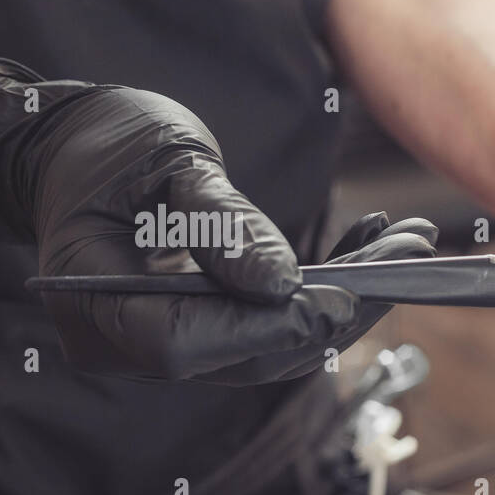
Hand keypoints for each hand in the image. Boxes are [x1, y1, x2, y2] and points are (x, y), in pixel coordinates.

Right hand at [6, 80, 434, 382]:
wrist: (86, 146)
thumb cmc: (113, 141)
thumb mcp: (166, 160)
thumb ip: (220, 223)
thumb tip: (282, 284)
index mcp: (97, 303)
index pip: (189, 343)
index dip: (272, 327)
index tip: (346, 295)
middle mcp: (134, 343)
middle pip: (249, 353)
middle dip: (340, 308)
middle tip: (408, 254)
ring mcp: (174, 342)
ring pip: (277, 345)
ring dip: (350, 297)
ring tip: (406, 242)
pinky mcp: (209, 331)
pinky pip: (276, 327)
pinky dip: (328, 290)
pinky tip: (371, 244)